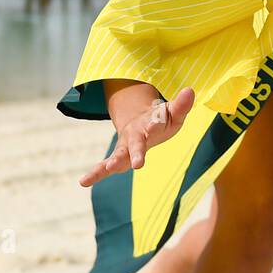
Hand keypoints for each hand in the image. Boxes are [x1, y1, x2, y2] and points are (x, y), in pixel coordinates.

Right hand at [79, 86, 194, 187]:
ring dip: (113, 162)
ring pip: (119, 155)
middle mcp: (136, 135)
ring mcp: (125, 146)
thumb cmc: (161, 120)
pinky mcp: (118, 157)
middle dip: (136, 153)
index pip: (155, 122)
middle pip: (136, 144)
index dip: (156, 122)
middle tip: (137, 164)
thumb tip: (189, 91)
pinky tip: (83, 181)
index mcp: (151, 123)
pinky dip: (95, 173)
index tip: (155, 124)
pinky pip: (105, 167)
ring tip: (108, 169)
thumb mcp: (173, 113)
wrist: (140, 122)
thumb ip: (181, 105)